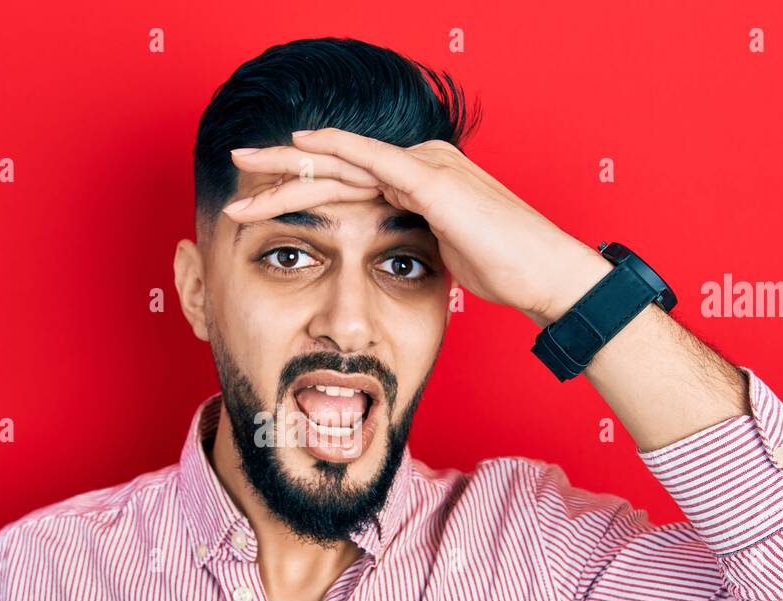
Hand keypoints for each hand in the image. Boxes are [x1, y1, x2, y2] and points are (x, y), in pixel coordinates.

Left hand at [224, 128, 610, 324]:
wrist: (545, 273)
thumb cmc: (505, 268)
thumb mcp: (446, 252)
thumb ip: (417, 241)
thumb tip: (391, 255)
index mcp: (419, 182)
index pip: (347, 182)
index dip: (302, 187)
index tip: (261, 196)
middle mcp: (418, 165)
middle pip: (335, 165)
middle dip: (282, 167)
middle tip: (237, 166)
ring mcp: (424, 167)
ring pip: (342, 161)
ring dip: (290, 164)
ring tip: (244, 166)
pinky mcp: (431, 181)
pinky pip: (371, 158)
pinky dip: (334, 149)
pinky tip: (301, 145)